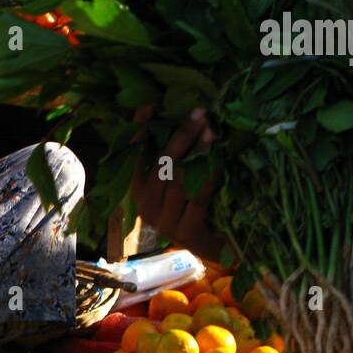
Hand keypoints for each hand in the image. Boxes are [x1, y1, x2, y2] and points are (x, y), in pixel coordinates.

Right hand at [130, 108, 227, 260]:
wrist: (210, 247)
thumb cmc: (190, 206)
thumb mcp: (175, 180)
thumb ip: (169, 155)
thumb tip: (164, 112)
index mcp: (138, 192)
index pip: (134, 156)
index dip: (139, 130)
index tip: (150, 105)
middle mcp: (146, 208)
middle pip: (161, 165)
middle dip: (180, 136)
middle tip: (198, 114)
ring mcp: (165, 222)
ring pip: (179, 180)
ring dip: (197, 152)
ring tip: (210, 131)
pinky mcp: (187, 233)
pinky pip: (198, 198)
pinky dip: (208, 176)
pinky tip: (218, 159)